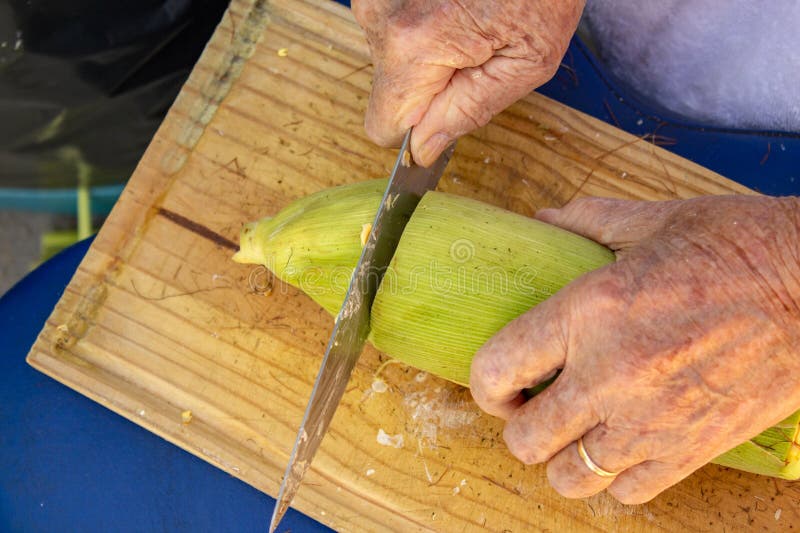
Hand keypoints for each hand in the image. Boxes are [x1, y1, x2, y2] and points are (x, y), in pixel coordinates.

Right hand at [352, 0, 583, 165]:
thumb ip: (468, 112)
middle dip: (430, 86)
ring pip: (391, 59)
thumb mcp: (526, 62)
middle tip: (478, 50)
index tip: (451, 109)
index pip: (382, 127)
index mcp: (413, 46)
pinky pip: (393, 30)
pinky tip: (456, 6)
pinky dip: (424, 27)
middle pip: (389, 91)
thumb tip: (424, 148)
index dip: (418, 130)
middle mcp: (381, 17)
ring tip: (471, 20)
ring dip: (428, 54)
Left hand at [470, 195, 799, 502]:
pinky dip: (614, 476)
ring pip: (570, 477)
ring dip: (562, 458)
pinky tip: (622, 445)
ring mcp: (652, 420)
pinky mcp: (693, 448)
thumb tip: (544, 219)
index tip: (499, 384)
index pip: (497, 368)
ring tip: (575, 432)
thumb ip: (588, 220)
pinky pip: (627, 491)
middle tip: (536, 407)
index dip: (485, 385)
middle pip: (524, 439)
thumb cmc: (739, 246)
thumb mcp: (655, 219)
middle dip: (520, 426)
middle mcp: (610, 373)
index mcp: (588, 310)